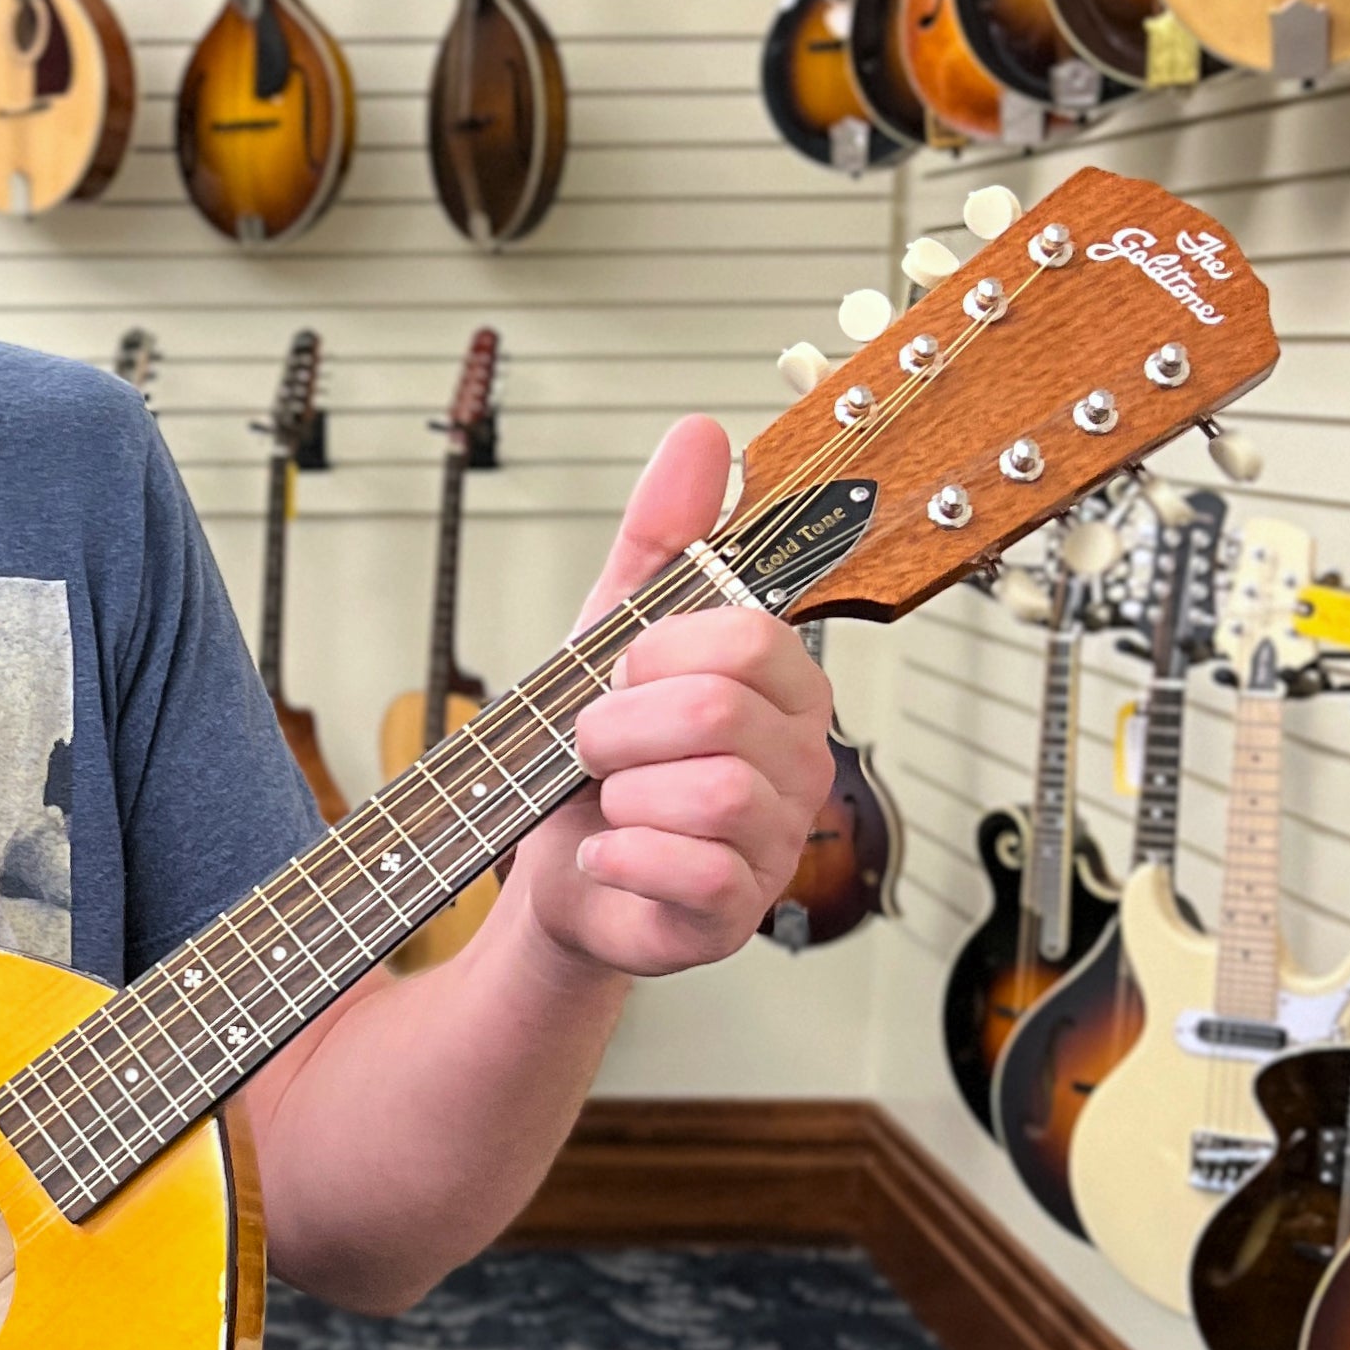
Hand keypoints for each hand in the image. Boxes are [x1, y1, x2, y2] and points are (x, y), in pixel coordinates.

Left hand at [509, 415, 834, 979]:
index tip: (623, 667)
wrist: (552, 865)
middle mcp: (798, 764)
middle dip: (620, 723)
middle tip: (596, 742)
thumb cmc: (596, 751)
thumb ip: (662, 532)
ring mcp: (774, 844)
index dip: (662, 648)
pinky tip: (608, 851)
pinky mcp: (735, 915)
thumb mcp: (611, 624)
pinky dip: (622, 856)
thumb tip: (702, 435)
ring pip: (712, 793)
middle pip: (719, 713)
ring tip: (607, 799)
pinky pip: (694, 871)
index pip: (753, 638)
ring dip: (622, 791)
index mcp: (783, 688)